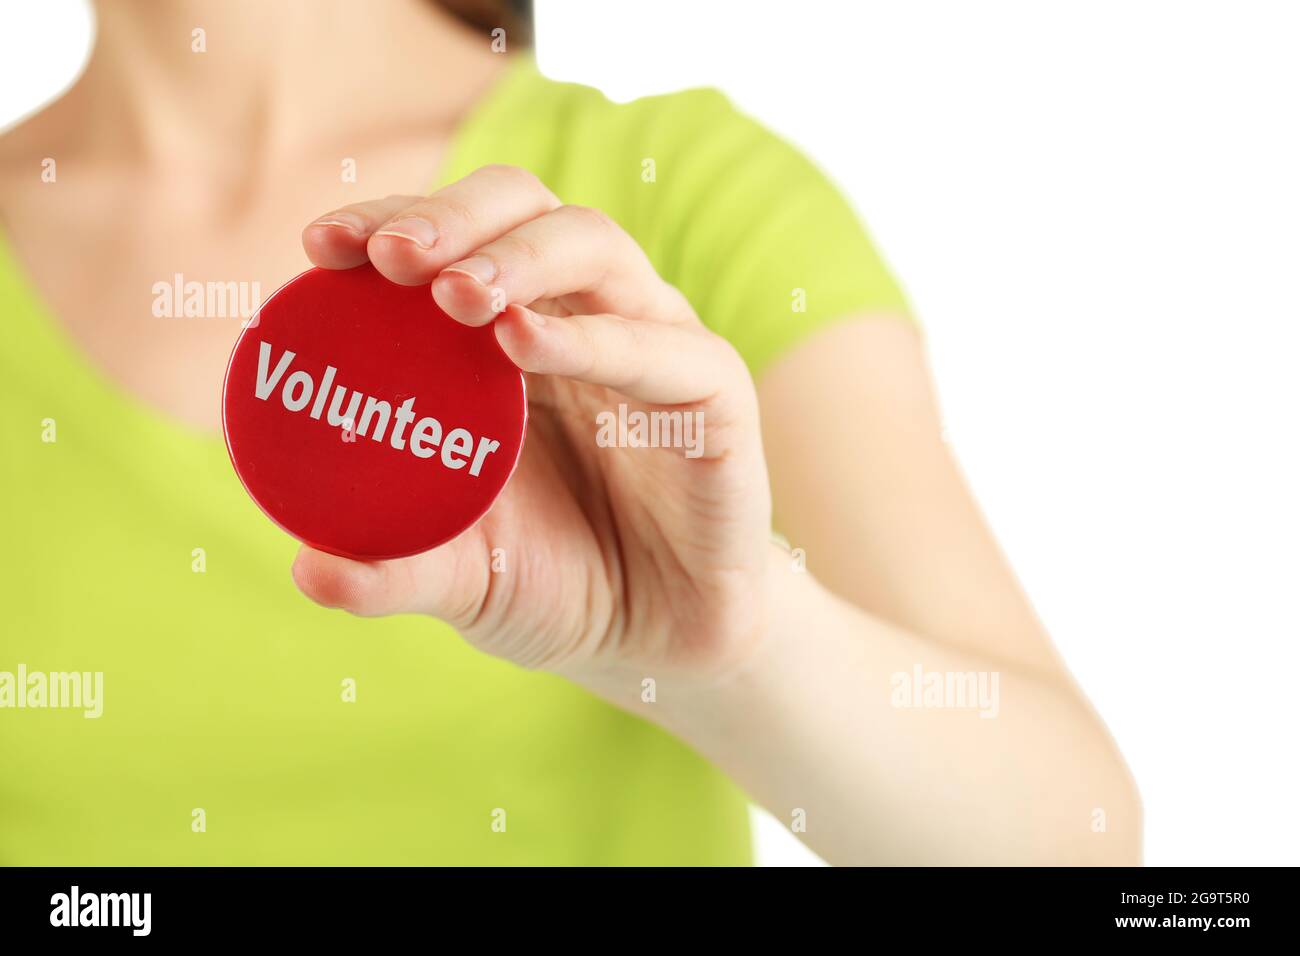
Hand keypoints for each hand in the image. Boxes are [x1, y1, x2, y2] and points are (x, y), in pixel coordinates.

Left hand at [292, 165, 773, 684]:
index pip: (456, 240)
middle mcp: (586, 319)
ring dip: (519, 257)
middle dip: (454, 216)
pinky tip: (526, 342)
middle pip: (526, 210)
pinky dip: (596, 338)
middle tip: (389, 258)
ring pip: (599, 249)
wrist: (658, 647)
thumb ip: (392, 565)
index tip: (320, 246)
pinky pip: (667, 351)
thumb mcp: (461, 578)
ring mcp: (657, 348)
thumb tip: (305, 570)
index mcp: (517, 337)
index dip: (392, 219)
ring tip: (453, 294)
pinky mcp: (718, 399)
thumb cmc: (557, 586)